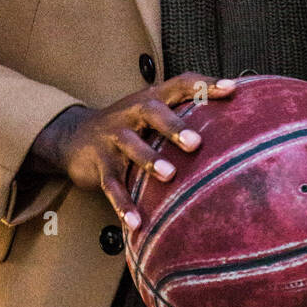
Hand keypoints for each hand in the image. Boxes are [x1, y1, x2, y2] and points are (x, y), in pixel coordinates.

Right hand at [25, 72, 236, 229]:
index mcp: (150, 98)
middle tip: (196, 142)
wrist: (72, 137)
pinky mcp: (100, 164)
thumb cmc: (128, 125)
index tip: (233, 90)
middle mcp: (131, 113)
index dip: (205, 85)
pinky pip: (112, 184)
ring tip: (169, 175)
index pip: (180, 84)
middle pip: (152, 112)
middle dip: (174, 126)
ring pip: (131, 145)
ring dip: (150, 159)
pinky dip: (123, 204)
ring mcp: (113, 138)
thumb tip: (234, 118)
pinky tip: (136, 223)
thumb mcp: (151, 113)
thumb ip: (183, 112)